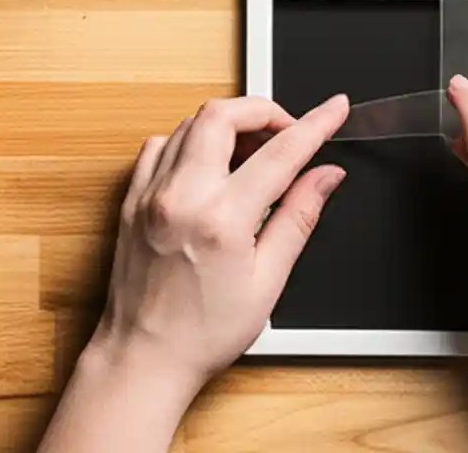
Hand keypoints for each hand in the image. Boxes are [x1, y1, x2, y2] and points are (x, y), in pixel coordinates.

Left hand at [91, 94, 349, 393]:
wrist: (144, 358)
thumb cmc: (203, 333)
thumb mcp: (268, 280)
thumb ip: (299, 216)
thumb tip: (326, 176)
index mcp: (221, 219)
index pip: (281, 151)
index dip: (316, 124)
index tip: (335, 109)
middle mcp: (180, 196)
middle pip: (224, 114)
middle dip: (264, 111)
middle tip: (288, 133)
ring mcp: (150, 194)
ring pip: (190, 122)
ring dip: (228, 125)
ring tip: (253, 154)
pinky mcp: (132, 199)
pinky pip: (161, 145)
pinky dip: (190, 141)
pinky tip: (208, 167)